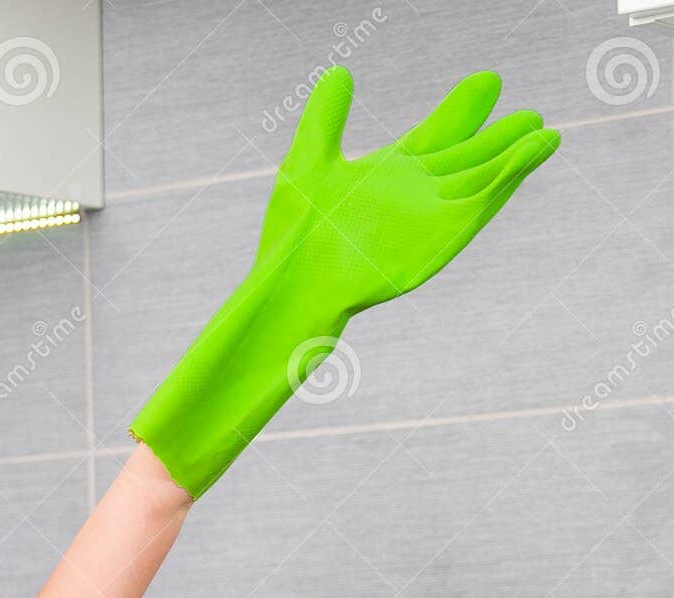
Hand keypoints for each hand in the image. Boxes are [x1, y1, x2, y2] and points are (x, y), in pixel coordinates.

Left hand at [258, 67, 558, 316]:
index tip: (489, 81)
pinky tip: (532, 152)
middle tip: (531, 115)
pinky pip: (482, 204)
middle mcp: (414, 196)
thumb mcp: (308, 161)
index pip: (436, 136)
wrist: (294, 284)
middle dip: (499, 139)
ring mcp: (430, 219)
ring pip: (483, 181)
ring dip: (515, 157)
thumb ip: (326, 118)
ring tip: (545, 132)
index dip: (462, 110)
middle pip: (468, 160)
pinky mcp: (440, 239)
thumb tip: (339, 72)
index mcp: (388, 175)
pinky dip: (509, 178)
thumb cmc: (292, 235)